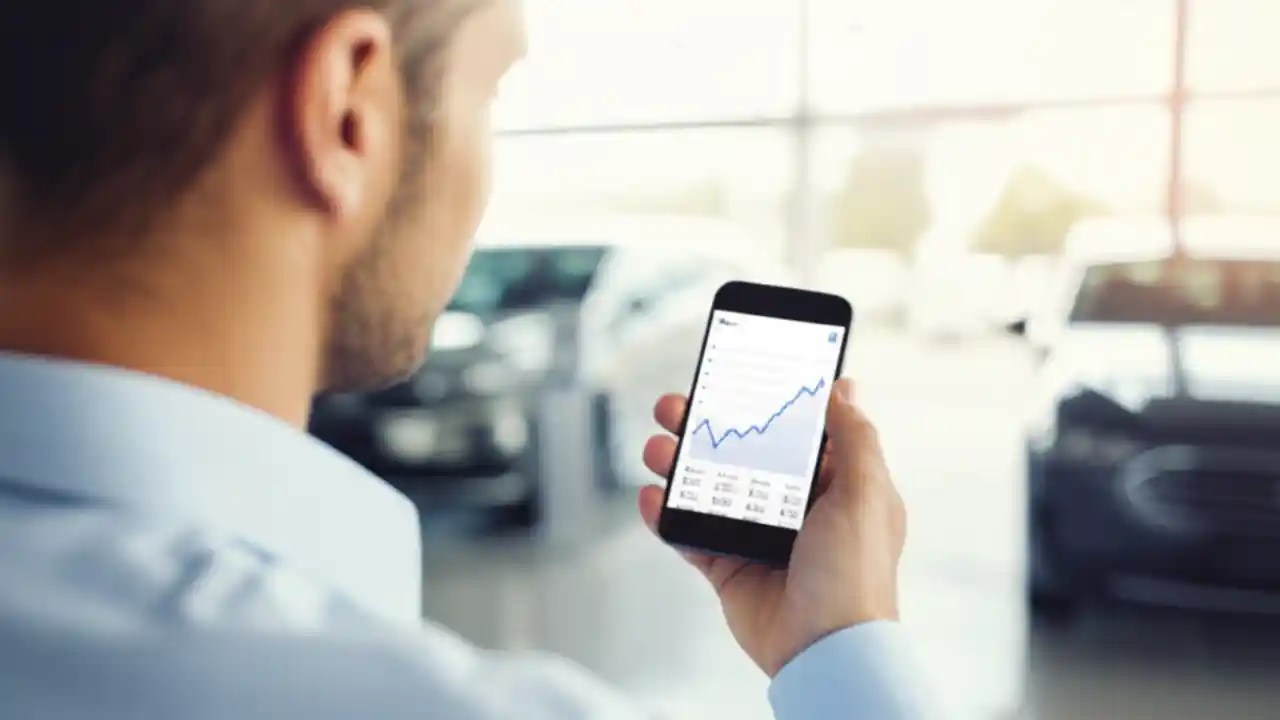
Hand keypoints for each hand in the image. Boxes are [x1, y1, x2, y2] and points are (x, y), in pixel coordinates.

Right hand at [638, 379, 906, 676]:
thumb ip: (855, 438)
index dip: (765, 406)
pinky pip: (690, 534)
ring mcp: (759, 536)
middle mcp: (796, 507)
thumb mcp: (866, 494)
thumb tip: (844, 390)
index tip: (736, 379)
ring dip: (678, 465)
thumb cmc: (855, 575)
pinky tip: (651, 496)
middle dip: (706, 428)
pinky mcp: (729, 567)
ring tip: (656, 448)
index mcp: (835, 486)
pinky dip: (666, 515)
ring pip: (709, 488)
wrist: (824, 650)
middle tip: (676, 407)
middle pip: (742, 454)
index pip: (796, 433)